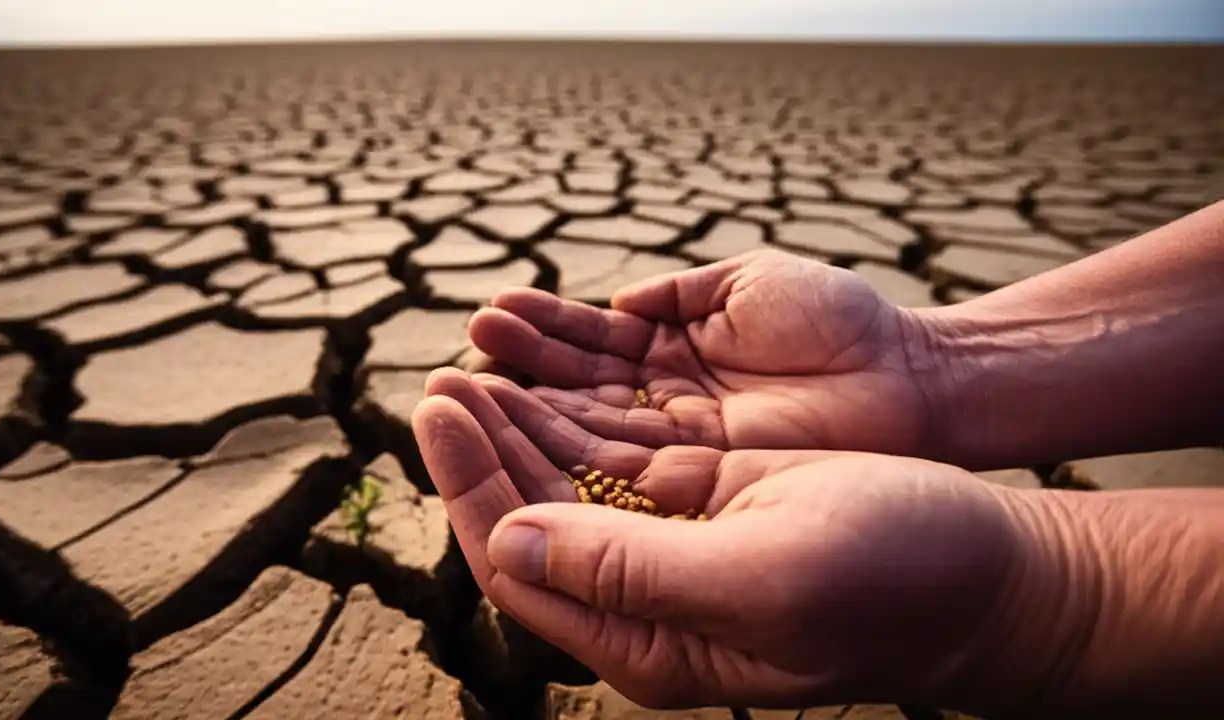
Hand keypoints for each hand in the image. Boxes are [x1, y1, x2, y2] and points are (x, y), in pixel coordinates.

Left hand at [412, 368, 1030, 710]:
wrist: (992, 570)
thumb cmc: (896, 580)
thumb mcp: (763, 576)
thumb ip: (633, 570)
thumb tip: (511, 538)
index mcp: (650, 642)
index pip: (521, 565)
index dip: (470, 487)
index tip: (440, 408)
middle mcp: (651, 604)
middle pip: (532, 523)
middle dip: (484, 450)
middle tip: (443, 379)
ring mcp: (679, 552)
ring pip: (570, 490)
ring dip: (522, 431)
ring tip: (478, 369)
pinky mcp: (712, 507)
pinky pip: (620, 464)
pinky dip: (580, 422)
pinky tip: (555, 381)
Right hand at [467, 250, 946, 457]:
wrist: (914, 379)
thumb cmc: (842, 322)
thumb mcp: (752, 282)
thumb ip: (682, 291)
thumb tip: (619, 299)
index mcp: (675, 353)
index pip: (590, 348)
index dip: (540, 334)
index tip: (486, 317)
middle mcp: (668, 408)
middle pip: (574, 400)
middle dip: (515, 381)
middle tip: (453, 365)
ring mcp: (681, 453)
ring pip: (586, 441)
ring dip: (526, 422)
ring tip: (465, 397)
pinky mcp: (701, 491)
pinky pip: (623, 480)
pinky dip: (571, 464)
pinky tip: (522, 447)